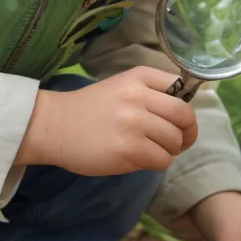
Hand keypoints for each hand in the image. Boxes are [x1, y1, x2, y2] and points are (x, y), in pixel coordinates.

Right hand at [17, 66, 197, 176]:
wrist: (53, 126)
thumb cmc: (89, 109)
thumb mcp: (121, 87)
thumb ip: (150, 93)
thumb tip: (181, 116)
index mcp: (139, 77)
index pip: (179, 86)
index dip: (183, 106)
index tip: (177, 119)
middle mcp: (139, 97)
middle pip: (184, 116)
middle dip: (187, 132)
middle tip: (179, 141)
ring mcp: (134, 124)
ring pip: (174, 141)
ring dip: (169, 150)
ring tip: (151, 150)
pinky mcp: (128, 150)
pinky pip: (161, 160)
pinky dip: (156, 163)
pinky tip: (140, 159)